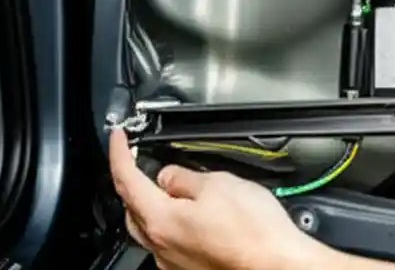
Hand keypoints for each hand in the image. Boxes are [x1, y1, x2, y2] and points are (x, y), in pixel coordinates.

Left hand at [108, 129, 332, 269]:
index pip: (127, 180)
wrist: (277, 264)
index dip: (119, 154)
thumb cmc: (254, 231)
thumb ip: (185, 178)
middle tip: (139, 162)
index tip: (117, 138)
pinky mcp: (190, 269)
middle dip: (131, 183)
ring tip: (168, 190)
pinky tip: (189, 218)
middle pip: (131, 210)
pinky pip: (168, 245)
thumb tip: (168, 177)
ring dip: (149, 207)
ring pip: (148, 230)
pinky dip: (169, 226)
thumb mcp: (219, 185)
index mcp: (162, 220)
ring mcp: (174, 262)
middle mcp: (161, 246)